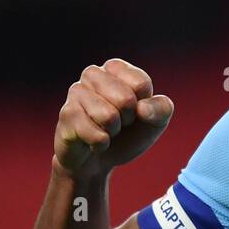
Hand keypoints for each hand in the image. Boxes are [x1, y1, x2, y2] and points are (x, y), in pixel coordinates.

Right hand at [53, 58, 173, 179]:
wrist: (99, 160)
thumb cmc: (128, 134)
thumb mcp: (155, 122)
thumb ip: (161, 109)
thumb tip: (143, 108)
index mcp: (117, 68)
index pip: (141, 84)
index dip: (144, 107)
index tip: (135, 111)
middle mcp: (93, 74)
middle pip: (125, 99)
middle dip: (127, 119)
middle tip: (119, 122)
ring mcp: (76, 92)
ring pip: (109, 116)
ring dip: (112, 132)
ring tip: (105, 129)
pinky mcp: (66, 114)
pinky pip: (96, 134)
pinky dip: (101, 144)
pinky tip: (92, 140)